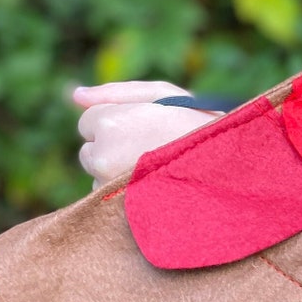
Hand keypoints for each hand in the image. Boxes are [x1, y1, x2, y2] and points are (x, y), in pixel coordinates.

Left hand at [73, 81, 219, 189]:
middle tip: (152, 147)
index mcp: (110, 123)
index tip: (144, 125)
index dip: (116, 121)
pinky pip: (107, 198)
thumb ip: (115, 92)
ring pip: (97, 174)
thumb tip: (75, 95)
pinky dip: (123, 192)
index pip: (87, 121)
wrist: (226, 169)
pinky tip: (152, 186)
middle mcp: (101, 156)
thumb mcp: (161, 95)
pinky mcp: (115, 210)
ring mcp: (107, 186)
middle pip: (88, 150)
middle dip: (111, 147)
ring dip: (116, 171)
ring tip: (156, 168)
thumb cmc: (196, 124)